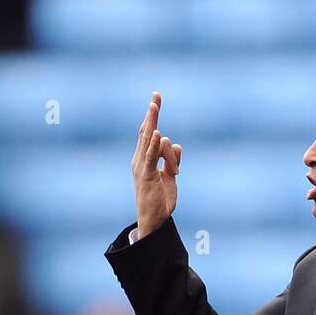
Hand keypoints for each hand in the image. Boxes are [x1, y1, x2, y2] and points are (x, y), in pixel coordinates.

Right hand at [132, 92, 181, 238]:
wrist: (154, 220)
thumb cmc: (160, 200)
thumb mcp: (170, 176)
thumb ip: (172, 160)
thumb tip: (175, 145)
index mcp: (144, 159)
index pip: (148, 132)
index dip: (151, 115)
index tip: (155, 98)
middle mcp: (140, 159)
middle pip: (147, 130)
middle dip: (153, 112)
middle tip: (157, 94)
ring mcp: (142, 166)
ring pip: (158, 143)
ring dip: (172, 157)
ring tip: (175, 172)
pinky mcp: (147, 174)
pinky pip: (151, 155)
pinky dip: (154, 144)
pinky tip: (157, 133)